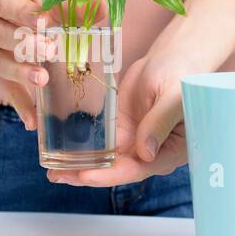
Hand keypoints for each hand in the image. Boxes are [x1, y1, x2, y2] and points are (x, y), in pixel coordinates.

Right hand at [0, 0, 57, 125]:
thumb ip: (66, 3)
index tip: (44, 21)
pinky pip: (6, 91)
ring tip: (42, 80)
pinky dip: (21, 106)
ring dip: (21, 73)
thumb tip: (102, 4)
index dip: (24, 13)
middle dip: (25, 44)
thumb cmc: (18, 3)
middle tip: (50, 50)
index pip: (5, 4)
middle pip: (0, 35)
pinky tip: (33, 122)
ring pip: (0, 64)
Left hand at [48, 0, 234, 186]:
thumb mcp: (174, 97)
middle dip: (87, 175)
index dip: (111, 174)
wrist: (172, 59)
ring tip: (52, 171)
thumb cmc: (182, 75)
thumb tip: (144, 152)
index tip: (86, 175)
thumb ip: (160, 123)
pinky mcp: (120, 129)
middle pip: (116, 169)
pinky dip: (81, 148)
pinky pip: (99, 142)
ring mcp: (133, 141)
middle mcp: (150, 152)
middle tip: (58, 176)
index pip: (138, 168)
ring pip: (104, 160)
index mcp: (170, 151)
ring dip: (79, 165)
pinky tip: (60, 150)